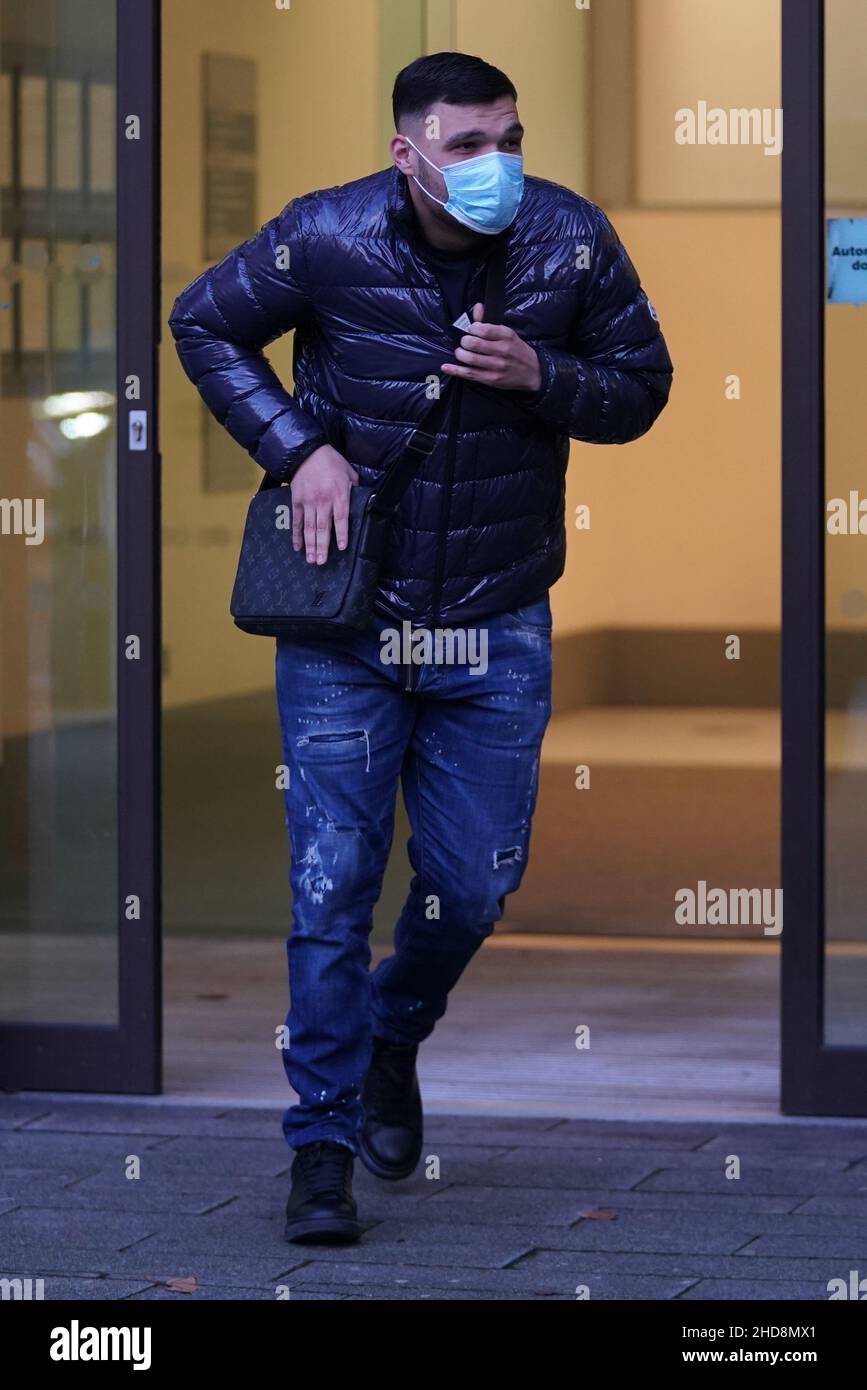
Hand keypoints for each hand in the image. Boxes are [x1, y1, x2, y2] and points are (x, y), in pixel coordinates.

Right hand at [290, 444, 358, 563]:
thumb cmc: (331, 462)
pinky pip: (296, 521)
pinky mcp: (297, 501)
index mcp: (338, 494)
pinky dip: (296, 535)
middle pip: (323, 527)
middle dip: (322, 546)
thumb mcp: (349, 473)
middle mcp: (323, 500)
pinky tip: (298, 547)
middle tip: (322, 562)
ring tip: (311, 560)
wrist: (307, 452)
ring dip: (310, 545)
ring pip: (309, 527)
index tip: (342, 548)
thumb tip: (362, 503)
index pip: (341, 518)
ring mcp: (308, 502)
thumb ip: (354, 489)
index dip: (342, 534)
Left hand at [441, 302, 542, 391]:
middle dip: (464, 341)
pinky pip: (469, 374)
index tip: (471, 330)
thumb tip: (477, 307)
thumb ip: (489, 322)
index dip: (472, 328)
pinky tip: (446, 367)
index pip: (483, 328)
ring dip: (460, 354)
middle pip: (474, 344)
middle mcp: (501, 351)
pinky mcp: (491, 379)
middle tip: (465, 342)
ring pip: (470, 359)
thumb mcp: (507, 333)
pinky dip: (455, 370)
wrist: (533, 372)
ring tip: (460, 352)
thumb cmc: (517, 350)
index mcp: (506, 336)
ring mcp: (496, 366)